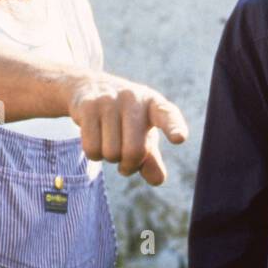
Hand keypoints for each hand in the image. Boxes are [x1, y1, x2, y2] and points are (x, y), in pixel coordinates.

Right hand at [67, 75, 187, 185]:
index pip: (168, 116)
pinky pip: (92, 149)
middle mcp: (134, 99)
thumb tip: (157, 180)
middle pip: (134, 151)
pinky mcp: (88, 107)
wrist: (88, 88)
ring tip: (109, 143)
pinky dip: (94, 155)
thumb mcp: (142, 136)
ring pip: (111, 153)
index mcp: (155, 105)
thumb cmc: (125, 119)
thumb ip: (152, 160)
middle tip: (125, 161)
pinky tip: (95, 141)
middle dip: (129, 165)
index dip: (174, 128)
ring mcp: (110, 101)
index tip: (179, 138)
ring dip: (110, 158)